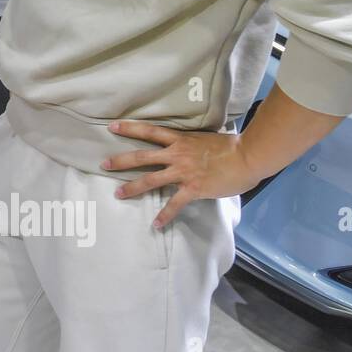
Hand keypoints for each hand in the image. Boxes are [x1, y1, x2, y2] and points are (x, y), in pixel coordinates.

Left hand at [102, 121, 264, 227]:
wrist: (248, 156)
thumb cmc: (232, 146)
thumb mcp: (206, 138)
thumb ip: (193, 143)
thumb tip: (190, 145)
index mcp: (180, 140)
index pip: (150, 131)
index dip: (130, 128)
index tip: (112, 127)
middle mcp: (177, 154)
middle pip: (142, 156)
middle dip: (121, 160)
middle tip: (103, 163)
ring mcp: (183, 172)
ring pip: (151, 179)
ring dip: (132, 187)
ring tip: (117, 194)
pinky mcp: (193, 188)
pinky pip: (174, 204)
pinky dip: (165, 215)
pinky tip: (156, 224)